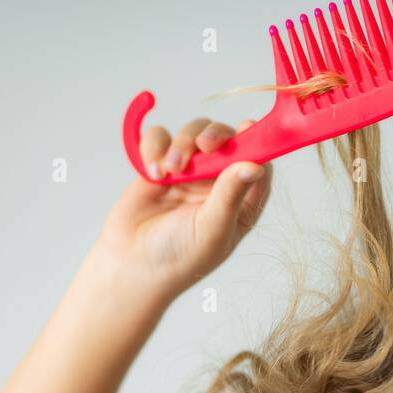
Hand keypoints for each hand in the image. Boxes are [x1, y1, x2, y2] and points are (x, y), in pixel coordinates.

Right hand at [97, 117, 273, 303]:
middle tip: (203, 146)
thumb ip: (231, 195)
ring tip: (171, 171)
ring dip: (182, 144)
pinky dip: (154, 147)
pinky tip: (153, 174)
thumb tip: (255, 166)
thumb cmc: (181, 256)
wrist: (134, 265)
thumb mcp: (213, 228)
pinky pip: (160, 137)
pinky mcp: (160, 164)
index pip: (258, 163)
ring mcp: (189, 171)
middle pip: (226, 138)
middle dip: (215, 135)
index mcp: (241, 201)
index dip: (257, 143)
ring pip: (193, 132)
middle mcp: (218, 182)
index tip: (248, 128)